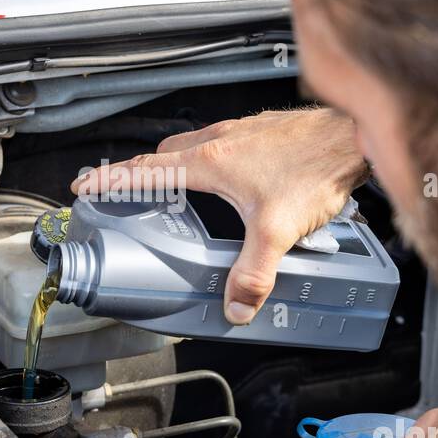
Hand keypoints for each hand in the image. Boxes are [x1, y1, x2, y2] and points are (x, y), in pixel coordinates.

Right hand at [70, 107, 369, 323]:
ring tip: (178, 190)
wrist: (351, 135)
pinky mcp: (261, 132)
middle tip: (129, 191)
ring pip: (193, 146)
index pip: (144, 171)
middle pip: (164, 156)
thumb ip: (253, 273)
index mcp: (209, 162)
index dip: (111, 180)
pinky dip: (210, 159)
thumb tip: (236, 304)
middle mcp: (219, 141)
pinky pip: (221, 144)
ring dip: (178, 165)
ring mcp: (240, 133)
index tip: (86, 184)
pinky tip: (232, 181)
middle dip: (141, 173)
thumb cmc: (314, 167)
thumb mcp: (278, 230)